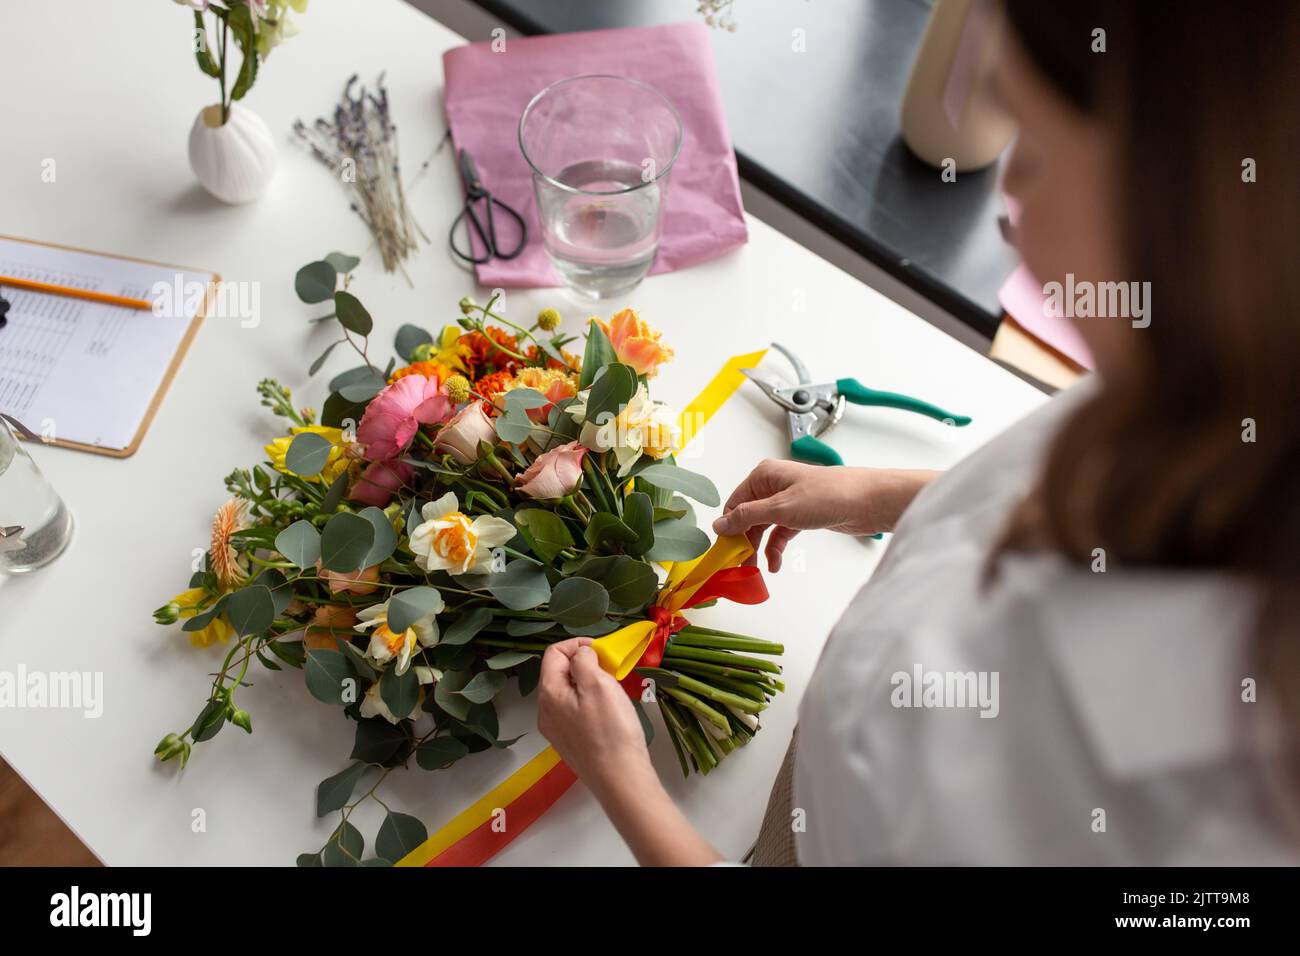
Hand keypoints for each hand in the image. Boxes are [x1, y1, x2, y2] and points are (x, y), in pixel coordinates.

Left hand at [537, 638, 651, 795]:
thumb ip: (584, 661)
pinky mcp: (569, 743)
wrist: (620, 779)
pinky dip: (589, 702)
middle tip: (610, 670)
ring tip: (612, 690)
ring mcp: (555, 730)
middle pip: (559, 673)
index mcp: (548, 694)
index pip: (553, 653)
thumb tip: (580, 655)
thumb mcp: (598, 684)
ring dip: (589, 684)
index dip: (577, 644)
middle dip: (584, 664)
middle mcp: (545, 711)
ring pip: (568, 693)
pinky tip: (608, 712)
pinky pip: (574, 712)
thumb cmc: (611, 730)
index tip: (602, 650)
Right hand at [712, 460, 938, 570]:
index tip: (726, 551)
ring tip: (758, 570)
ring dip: (759, 549)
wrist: (868, 501)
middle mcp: (773, 486)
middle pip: (747, 518)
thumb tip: (719, 525)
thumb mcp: (781, 508)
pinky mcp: (802, 515)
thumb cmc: (828, 495)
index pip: (735, 503)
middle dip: (743, 542)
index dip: (728, 527)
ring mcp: (788, 501)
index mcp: (764, 476)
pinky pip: (780, 534)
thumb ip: (748, 517)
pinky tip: (775, 564)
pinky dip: (776, 549)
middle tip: (740, 566)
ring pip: (763, 528)